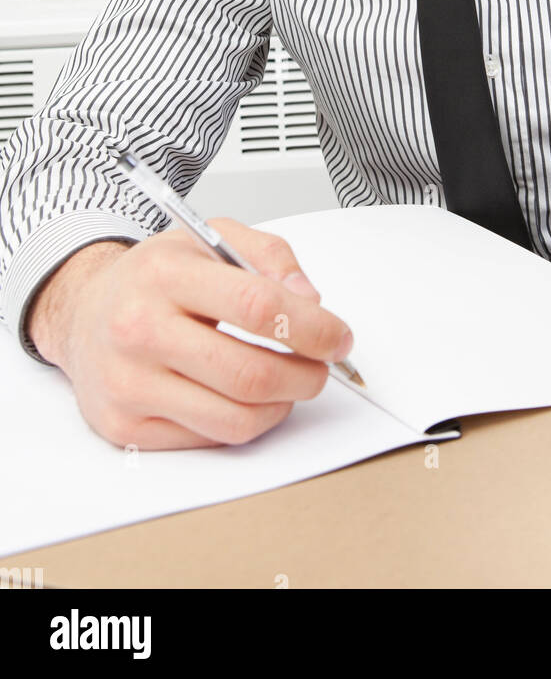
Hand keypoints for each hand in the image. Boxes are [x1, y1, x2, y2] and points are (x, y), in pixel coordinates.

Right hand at [28, 220, 353, 448]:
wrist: (84, 312)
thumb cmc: (154, 277)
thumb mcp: (212, 238)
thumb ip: (270, 256)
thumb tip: (311, 299)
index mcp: (165, 274)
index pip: (259, 306)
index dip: (313, 327)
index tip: (338, 336)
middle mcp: (139, 329)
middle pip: (251, 373)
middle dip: (306, 376)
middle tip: (320, 367)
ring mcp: (129, 384)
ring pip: (235, 419)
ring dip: (282, 406)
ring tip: (289, 383)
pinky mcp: (126, 427)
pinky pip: (210, 439)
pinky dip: (244, 422)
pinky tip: (244, 397)